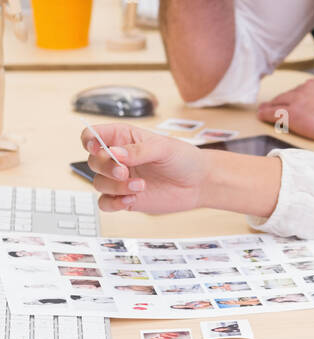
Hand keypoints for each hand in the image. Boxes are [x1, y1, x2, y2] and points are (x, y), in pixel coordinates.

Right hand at [80, 124, 209, 214]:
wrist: (199, 183)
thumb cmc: (184, 159)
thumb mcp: (164, 148)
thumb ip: (138, 150)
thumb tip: (114, 153)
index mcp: (124, 138)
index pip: (93, 135)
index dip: (89, 140)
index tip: (97, 148)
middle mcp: (118, 158)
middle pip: (93, 161)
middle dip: (106, 167)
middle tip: (125, 172)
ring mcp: (120, 179)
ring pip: (98, 183)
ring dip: (115, 186)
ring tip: (140, 186)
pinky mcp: (125, 198)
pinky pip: (105, 203)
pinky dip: (113, 203)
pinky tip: (131, 200)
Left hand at [257, 75, 313, 144]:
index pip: (306, 88)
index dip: (299, 96)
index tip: (298, 101)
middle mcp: (309, 86)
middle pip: (291, 93)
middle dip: (283, 99)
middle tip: (275, 104)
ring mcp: (299, 99)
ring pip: (280, 101)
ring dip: (272, 105)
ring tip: (264, 109)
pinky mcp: (293, 112)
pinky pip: (275, 112)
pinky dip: (266, 113)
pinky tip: (261, 115)